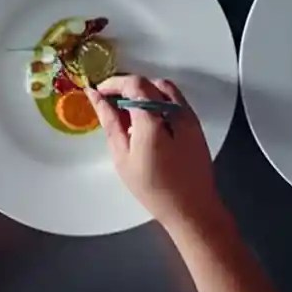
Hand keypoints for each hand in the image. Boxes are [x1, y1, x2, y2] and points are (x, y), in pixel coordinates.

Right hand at [87, 76, 220, 226]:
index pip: (134, 84)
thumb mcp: (122, 156)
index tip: (99, 92)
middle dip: (127, 87)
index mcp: (154, 120)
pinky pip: (174, 101)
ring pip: (164, 89)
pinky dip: (156, 102)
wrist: (191, 207)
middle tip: (110, 103)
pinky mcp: (195, 125)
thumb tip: (96, 98)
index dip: (113, 84)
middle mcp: (176, 112)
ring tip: (128, 114)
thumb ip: (110, 122)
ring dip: (143, 93)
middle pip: (149, 83)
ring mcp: (189, 117)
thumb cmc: (154, 188)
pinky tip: (145, 122)